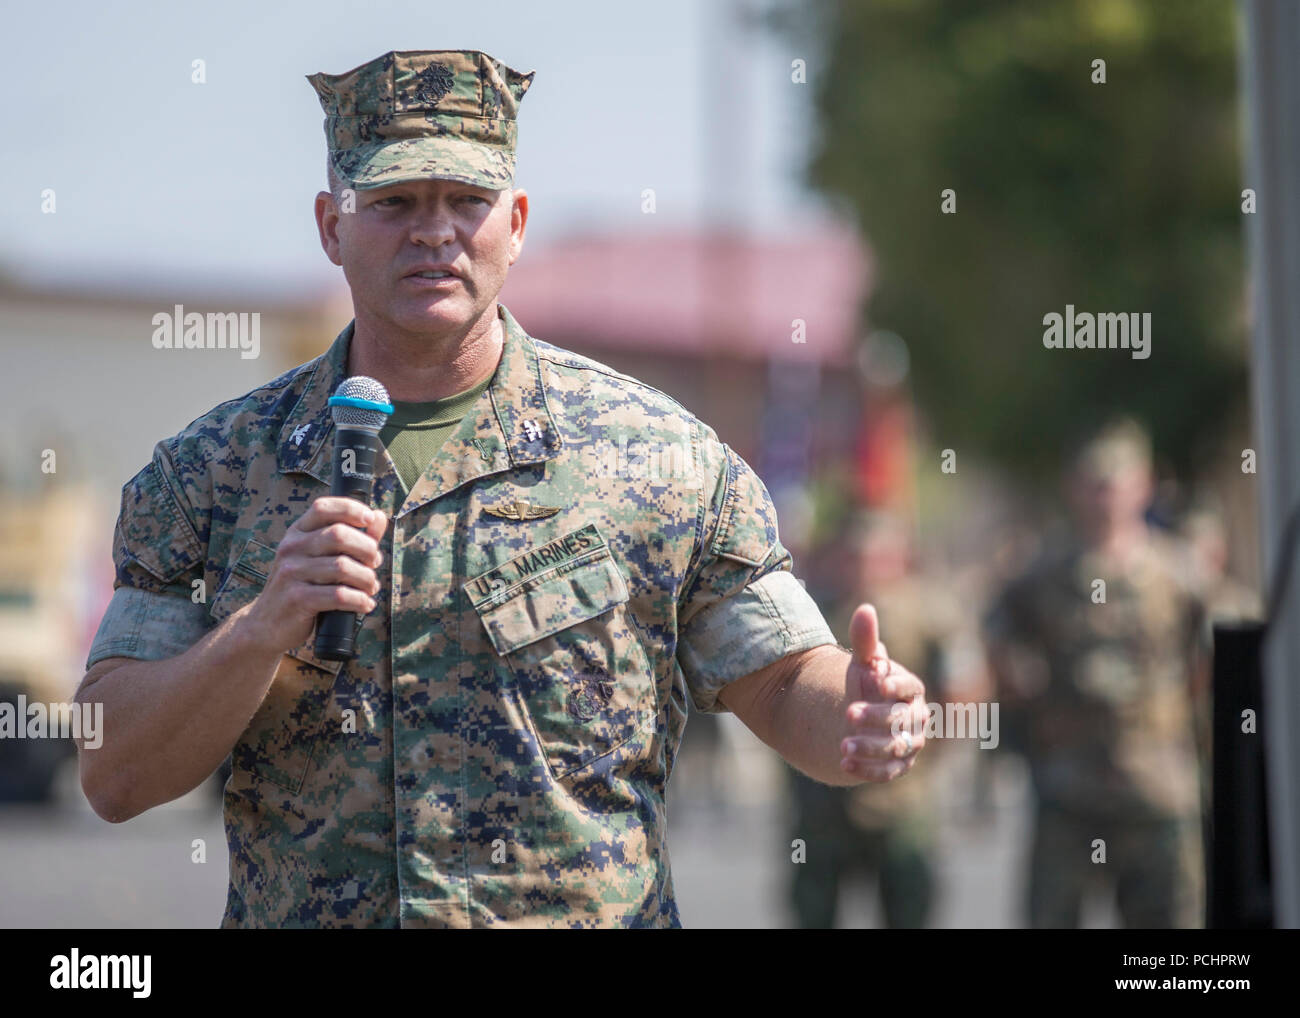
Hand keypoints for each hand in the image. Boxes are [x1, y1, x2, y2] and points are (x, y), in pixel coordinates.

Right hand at [244, 496, 388, 652]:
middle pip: (339, 534)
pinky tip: (365, 604)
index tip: (369, 518)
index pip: (323, 508)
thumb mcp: (321, 557)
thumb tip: (379, 517)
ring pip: (343, 566)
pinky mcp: (297, 599)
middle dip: (367, 549)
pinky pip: (339, 595)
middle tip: (374, 563)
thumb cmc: (302, 587)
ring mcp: (291, 572)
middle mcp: (291, 548)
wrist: (267, 625)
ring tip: (371, 588)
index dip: (350, 508)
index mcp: (297, 533)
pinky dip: (359, 600)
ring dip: (367, 579)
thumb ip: (353, 537)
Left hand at [838, 603, 927, 780]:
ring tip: (842, 745)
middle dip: (876, 717)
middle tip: (848, 713)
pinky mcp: (898, 765)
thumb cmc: (865, 685)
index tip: (877, 682)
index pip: (910, 687)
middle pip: (901, 720)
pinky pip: (888, 771)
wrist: (861, 720)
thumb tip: (865, 609)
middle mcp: (916, 718)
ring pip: (895, 748)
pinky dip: (868, 770)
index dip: (896, 685)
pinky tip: (844, 764)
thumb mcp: (862, 663)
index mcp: (911, 690)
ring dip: (870, 748)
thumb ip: (865, 641)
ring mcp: (909, 744)